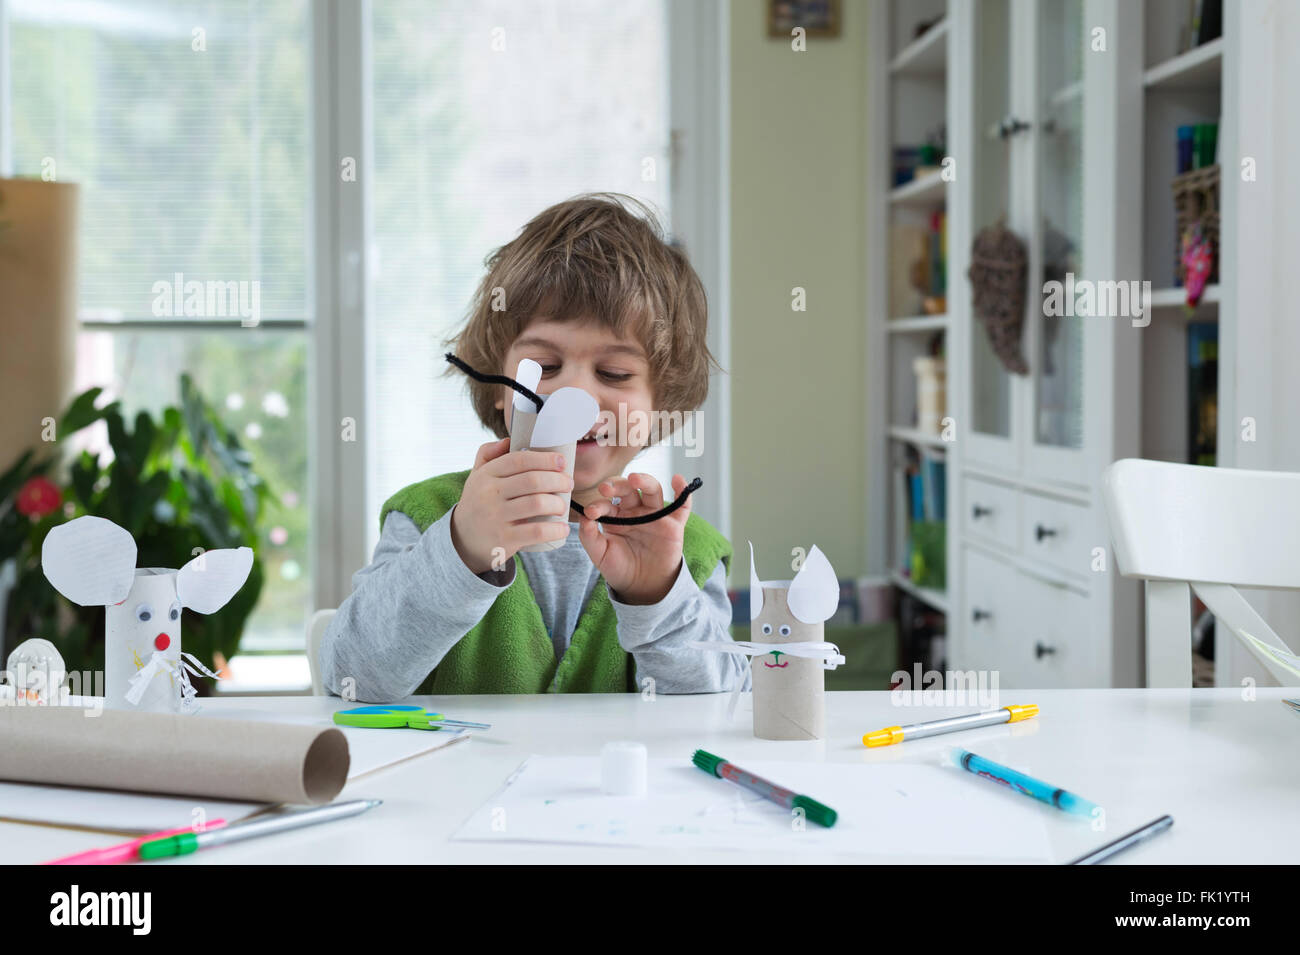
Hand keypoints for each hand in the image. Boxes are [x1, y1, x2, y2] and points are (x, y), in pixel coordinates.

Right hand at [450, 437, 573, 573]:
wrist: (462, 539)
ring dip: (558, 504)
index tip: (562, 462)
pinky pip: (536, 531)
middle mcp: (489, 494)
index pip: (519, 460)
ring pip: (537, 504)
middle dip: (558, 480)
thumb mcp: (476, 476)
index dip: (545, 459)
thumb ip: (488, 454)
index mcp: (486, 475)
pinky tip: (563, 528)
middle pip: (533, 481)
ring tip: (563, 506)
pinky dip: (555, 529)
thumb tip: (508, 440)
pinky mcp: (504, 539)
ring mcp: (496, 517)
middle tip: (568, 484)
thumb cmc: (478, 502)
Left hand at [577, 472, 689, 604]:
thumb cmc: (620, 568)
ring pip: (653, 490)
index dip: (599, 505)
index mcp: (617, 516)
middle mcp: (636, 511)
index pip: (608, 503)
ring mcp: (655, 515)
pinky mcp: (674, 524)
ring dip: (645, 481)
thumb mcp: (600, 554)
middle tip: (606, 488)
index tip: (590, 512)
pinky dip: (683, 491)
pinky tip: (678, 479)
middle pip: (629, 490)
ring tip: (634, 479)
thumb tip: (583, 516)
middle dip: (618, 485)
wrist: (642, 587)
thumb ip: (589, 536)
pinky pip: (681, 505)